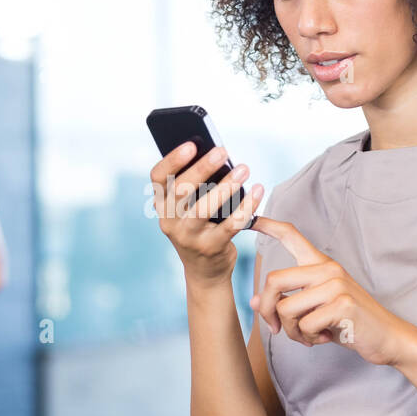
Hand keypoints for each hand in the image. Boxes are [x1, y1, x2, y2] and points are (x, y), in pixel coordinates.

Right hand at [149, 141, 263, 287]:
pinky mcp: (210, 247)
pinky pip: (231, 224)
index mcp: (162, 205)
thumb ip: (196, 186)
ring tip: (243, 169)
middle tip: (223, 151)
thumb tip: (219, 157)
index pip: (158, 178)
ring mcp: (188, 237)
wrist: (205, 271)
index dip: (172, 160)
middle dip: (203, 168)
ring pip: (203, 208)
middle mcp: (170, 221)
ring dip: (226, 186)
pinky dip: (246, 206)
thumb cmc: (201, 228)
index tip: (191, 144)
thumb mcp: (189, 209)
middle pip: (181, 190)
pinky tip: (257, 191)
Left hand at [250, 217, 412, 366]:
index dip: (267, 225)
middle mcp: (327, 268)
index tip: (248, 217)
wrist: (387, 337)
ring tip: (309, 336)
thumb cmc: (348, 322)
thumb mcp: (314, 310)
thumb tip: (254, 302)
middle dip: (268, 311)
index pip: (290, 235)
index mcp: (320, 264)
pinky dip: (308, 339)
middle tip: (276, 329)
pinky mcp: (343, 304)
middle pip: (274, 280)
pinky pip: (305, 325)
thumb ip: (287, 302)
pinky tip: (324, 337)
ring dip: (292, 332)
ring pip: (286, 308)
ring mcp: (336, 284)